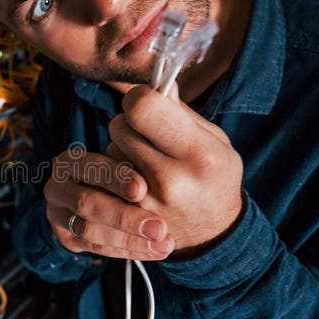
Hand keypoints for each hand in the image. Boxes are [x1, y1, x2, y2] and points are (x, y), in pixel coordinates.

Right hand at [43, 146, 174, 259]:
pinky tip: (153, 251)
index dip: (116, 178)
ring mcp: (58, 216)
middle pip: (86, 204)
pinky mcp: (66, 239)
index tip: (143, 189)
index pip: (90, 168)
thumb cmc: (117, 173)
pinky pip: (97, 248)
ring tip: (163, 244)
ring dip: (130, 240)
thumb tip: (161, 173)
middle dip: (125, 217)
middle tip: (159, 228)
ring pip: (90, 231)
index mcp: (69, 162)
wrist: (96, 197)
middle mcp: (57, 188)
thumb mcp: (121, 162)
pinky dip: (128, 251)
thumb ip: (135, 166)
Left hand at [107, 86, 243, 251]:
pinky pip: (103, 178)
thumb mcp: (215, 141)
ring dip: (121, 149)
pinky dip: (113, 174)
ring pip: (109, 150)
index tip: (147, 103)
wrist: (214, 235)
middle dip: (129, 123)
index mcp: (199, 154)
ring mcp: (146, 203)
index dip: (140, 98)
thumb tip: (156, 83)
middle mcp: (171, 180)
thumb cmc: (215, 178)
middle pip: (120, 126)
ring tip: (147, 163)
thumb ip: (182, 112)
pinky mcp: (127, 217)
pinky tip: (134, 181)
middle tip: (147, 134)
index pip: (142, 108)